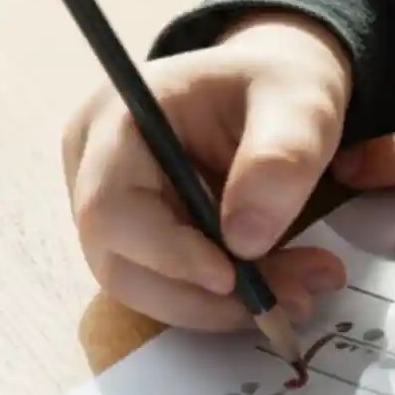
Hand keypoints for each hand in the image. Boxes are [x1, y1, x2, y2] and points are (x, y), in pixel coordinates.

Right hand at [63, 12, 350, 329]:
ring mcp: (112, 210)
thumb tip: (246, 241)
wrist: (275, 95)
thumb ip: (281, 158)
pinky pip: (169, 289)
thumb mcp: (301, 104)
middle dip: (204, 296)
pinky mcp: (139, 241)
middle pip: (119, 262)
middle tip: (292, 299)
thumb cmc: (278, 86)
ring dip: (220, 307)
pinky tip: (280, 289)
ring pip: (145, 288)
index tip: (231, 278)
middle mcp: (94, 169)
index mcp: (116, 119)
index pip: (110, 206)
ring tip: (299, 294)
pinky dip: (223, 302)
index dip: (164, 253)